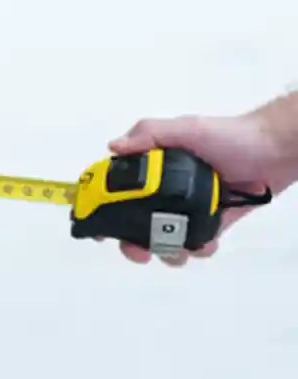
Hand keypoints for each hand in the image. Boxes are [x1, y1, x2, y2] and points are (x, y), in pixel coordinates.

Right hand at [106, 113, 281, 265]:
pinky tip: (205, 244)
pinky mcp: (214, 221)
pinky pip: (199, 242)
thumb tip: (113, 147)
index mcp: (155, 166)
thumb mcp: (186, 128)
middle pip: (138, 221)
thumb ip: (150, 134)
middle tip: (139, 250)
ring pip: (167, 236)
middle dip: (133, 241)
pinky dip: (199, 248)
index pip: (121, 188)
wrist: (276, 151)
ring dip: (167, 249)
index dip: (105, 207)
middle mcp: (168, 188)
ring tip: (178, 250)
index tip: (101, 228)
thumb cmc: (232, 135)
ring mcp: (190, 206)